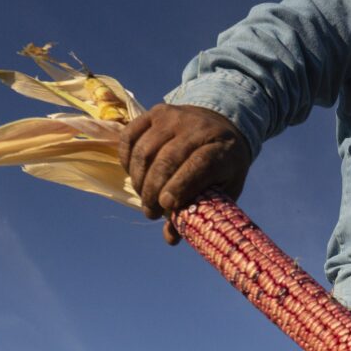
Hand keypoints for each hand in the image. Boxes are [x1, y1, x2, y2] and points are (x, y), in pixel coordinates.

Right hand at [118, 103, 250, 243]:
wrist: (222, 125)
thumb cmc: (222, 166)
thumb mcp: (223, 190)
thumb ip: (200, 213)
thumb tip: (170, 239)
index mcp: (222, 150)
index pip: (198, 165)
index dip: (180, 186)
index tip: (166, 206)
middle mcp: (197, 128)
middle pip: (167, 160)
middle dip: (153, 191)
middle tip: (151, 213)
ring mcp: (174, 117)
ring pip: (146, 150)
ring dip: (139, 180)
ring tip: (144, 198)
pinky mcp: (155, 112)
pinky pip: (130, 136)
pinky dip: (127, 160)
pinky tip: (134, 175)